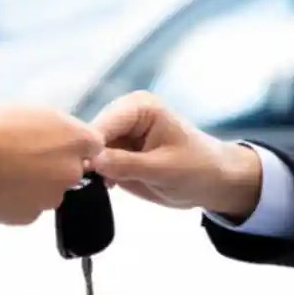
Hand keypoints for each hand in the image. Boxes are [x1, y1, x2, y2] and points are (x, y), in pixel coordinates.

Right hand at [0, 105, 101, 224]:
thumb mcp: (24, 109)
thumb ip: (51, 126)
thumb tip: (54, 136)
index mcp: (75, 140)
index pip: (92, 144)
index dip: (71, 142)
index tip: (53, 139)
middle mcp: (70, 171)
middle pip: (71, 169)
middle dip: (52, 163)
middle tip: (21, 153)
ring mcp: (51, 197)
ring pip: (49, 189)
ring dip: (34, 182)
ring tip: (3, 170)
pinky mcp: (29, 217)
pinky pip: (29, 205)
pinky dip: (17, 198)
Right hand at [89, 92, 261, 217]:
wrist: (213, 181)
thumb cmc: (198, 168)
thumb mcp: (165, 169)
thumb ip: (128, 164)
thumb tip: (94, 162)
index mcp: (138, 107)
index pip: (103, 124)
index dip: (89, 147)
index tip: (80, 171)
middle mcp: (124, 116)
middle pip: (89, 136)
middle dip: (84, 158)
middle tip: (81, 183)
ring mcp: (118, 135)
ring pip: (88, 151)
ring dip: (87, 169)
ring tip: (91, 187)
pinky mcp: (116, 154)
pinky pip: (94, 163)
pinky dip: (93, 176)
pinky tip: (100, 187)